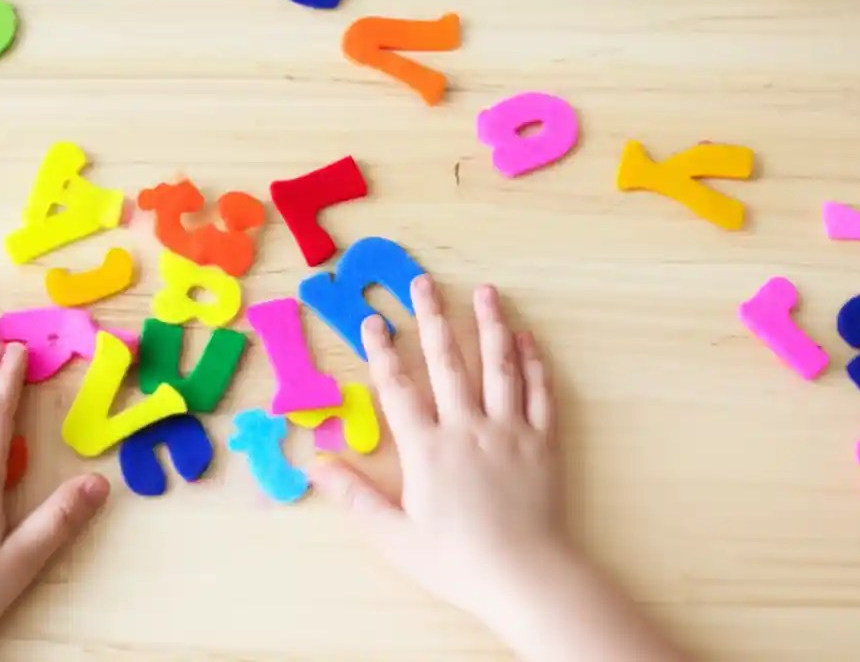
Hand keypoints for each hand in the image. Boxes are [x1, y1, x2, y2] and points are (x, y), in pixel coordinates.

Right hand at [310, 277, 563, 618]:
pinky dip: (533, 363)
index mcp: (427, 450)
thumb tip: (316, 466)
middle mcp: (467, 429)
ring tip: (485, 292)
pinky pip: (539, 393)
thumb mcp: (394, 536)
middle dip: (432, 318)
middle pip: (447, 362)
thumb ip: (355, 497)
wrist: (526, 577)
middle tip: (422, 282)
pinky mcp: (543, 443)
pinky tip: (525, 339)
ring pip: (499, 367)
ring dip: (490, 326)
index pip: (398, 389)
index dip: (382, 352)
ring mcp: (509, 432)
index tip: (372, 320)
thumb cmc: (456, 561)